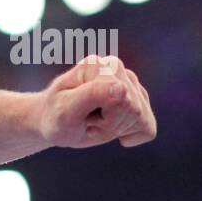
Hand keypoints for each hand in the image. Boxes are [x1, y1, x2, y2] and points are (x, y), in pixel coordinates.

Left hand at [36, 55, 156, 148]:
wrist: (53, 122)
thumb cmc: (55, 117)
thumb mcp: (65, 111)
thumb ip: (92, 96)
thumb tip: (122, 88)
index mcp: (96, 66)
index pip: (121, 100)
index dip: (104, 120)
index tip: (82, 118)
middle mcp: (115, 66)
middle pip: (133, 109)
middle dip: (110, 126)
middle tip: (87, 122)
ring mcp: (129, 81)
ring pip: (142, 118)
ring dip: (117, 129)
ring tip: (94, 122)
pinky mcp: (139, 96)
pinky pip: (148, 127)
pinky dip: (130, 134)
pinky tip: (110, 126)